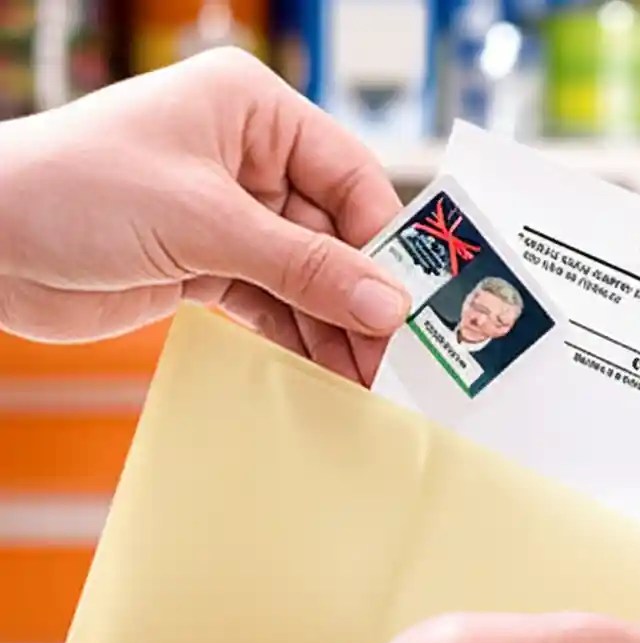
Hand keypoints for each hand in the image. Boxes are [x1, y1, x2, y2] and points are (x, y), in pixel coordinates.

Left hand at [0, 48, 409, 384]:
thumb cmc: (71, 189)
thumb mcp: (203, 222)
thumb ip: (302, 266)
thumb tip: (387, 305)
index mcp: (255, 112)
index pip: (351, 176)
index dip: (386, 242)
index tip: (415, 302)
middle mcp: (251, 157)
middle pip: (336, 233)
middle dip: (364, 296)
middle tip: (399, 355)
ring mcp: (231, 213)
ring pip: (309, 275)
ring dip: (336, 326)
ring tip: (370, 380)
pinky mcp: (208, 263)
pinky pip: (273, 301)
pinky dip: (299, 335)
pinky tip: (328, 371)